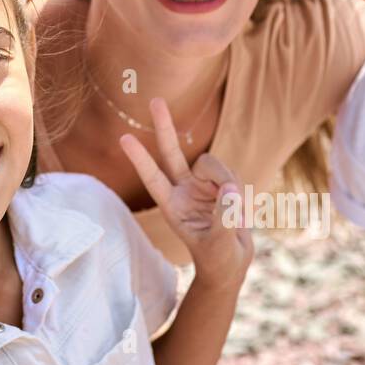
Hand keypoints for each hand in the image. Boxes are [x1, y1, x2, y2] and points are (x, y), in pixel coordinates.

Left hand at [119, 97, 253, 289]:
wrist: (231, 264)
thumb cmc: (217, 260)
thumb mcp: (219, 244)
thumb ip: (224, 216)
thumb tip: (230, 189)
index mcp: (172, 205)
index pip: (152, 177)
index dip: (139, 158)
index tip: (123, 138)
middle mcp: (183, 189)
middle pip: (172, 152)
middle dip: (164, 126)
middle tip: (155, 100)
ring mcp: (202, 185)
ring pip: (214, 165)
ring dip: (229, 182)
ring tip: (237, 214)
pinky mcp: (221, 184)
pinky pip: (232, 174)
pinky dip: (240, 188)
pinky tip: (241, 209)